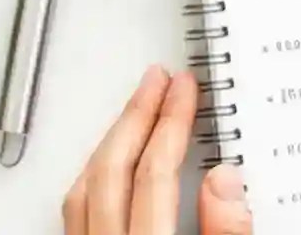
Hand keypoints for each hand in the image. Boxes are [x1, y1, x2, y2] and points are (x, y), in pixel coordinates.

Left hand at [62, 65, 253, 234]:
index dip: (171, 123)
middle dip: (137, 116)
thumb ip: (224, 233)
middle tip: (158, 82)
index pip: (154, 174)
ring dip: (111, 141)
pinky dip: (94, 175)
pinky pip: (75, 209)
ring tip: (136, 110)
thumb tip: (224, 181)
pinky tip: (112, 162)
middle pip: (111, 171)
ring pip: (83, 188)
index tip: (183, 90)